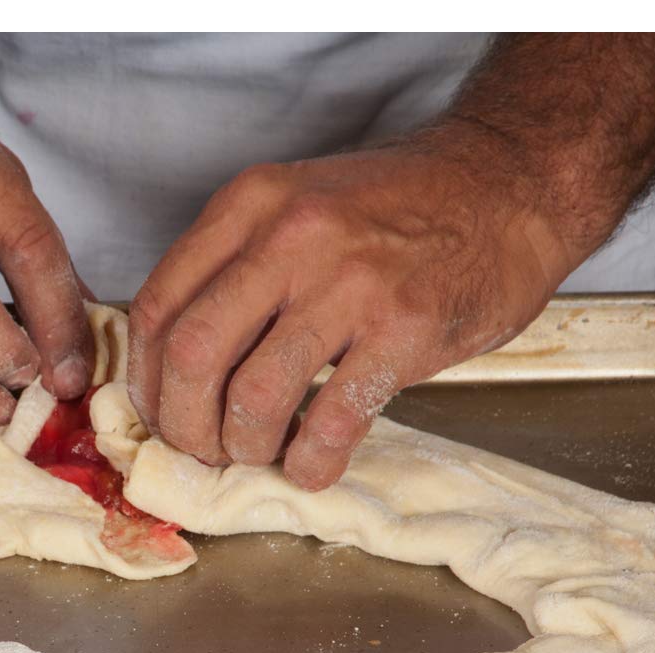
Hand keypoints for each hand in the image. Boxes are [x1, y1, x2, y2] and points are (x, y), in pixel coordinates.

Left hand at [127, 129, 576, 490]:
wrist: (508, 184)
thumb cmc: (398, 206)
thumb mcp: (296, 205)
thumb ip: (235, 268)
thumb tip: (178, 364)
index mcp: (250, 206)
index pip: (157, 307)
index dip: (146, 380)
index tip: (159, 414)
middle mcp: (290, 238)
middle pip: (191, 356)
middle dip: (184, 425)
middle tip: (200, 452)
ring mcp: (349, 283)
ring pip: (255, 395)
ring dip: (245, 447)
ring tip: (258, 455)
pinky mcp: (404, 329)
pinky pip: (333, 419)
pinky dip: (310, 460)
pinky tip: (311, 465)